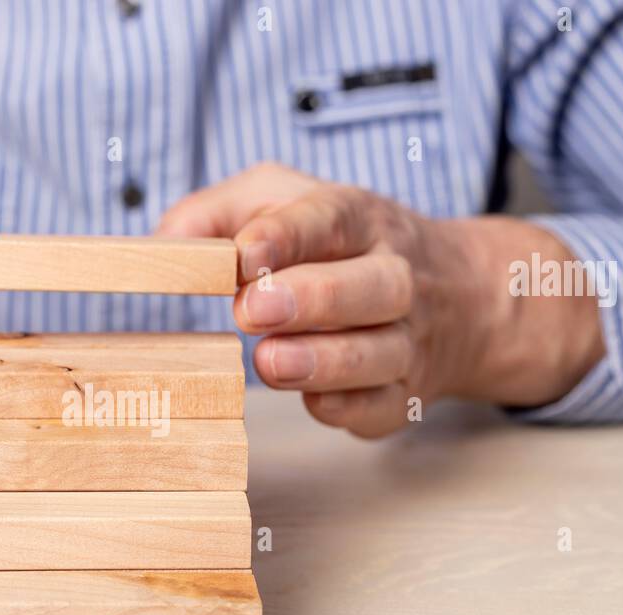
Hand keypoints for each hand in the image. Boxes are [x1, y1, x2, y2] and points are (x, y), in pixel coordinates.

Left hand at [157, 163, 603, 436]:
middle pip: (371, 286)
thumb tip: (163, 245)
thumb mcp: (284, 200)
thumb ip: (218, 213)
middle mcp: (395, 277)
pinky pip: (381, 406)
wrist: (458, 294)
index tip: (245, 252)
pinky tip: (312, 400)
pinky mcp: (404, 393)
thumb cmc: (341, 244)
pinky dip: (347, 407)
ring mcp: (407, 339)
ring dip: (323, 361)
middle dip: (313, 298)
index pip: (331, 219)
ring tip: (269, 362)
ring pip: (378, 353)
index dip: (288, 235)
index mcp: (362, 221)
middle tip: (252, 309)